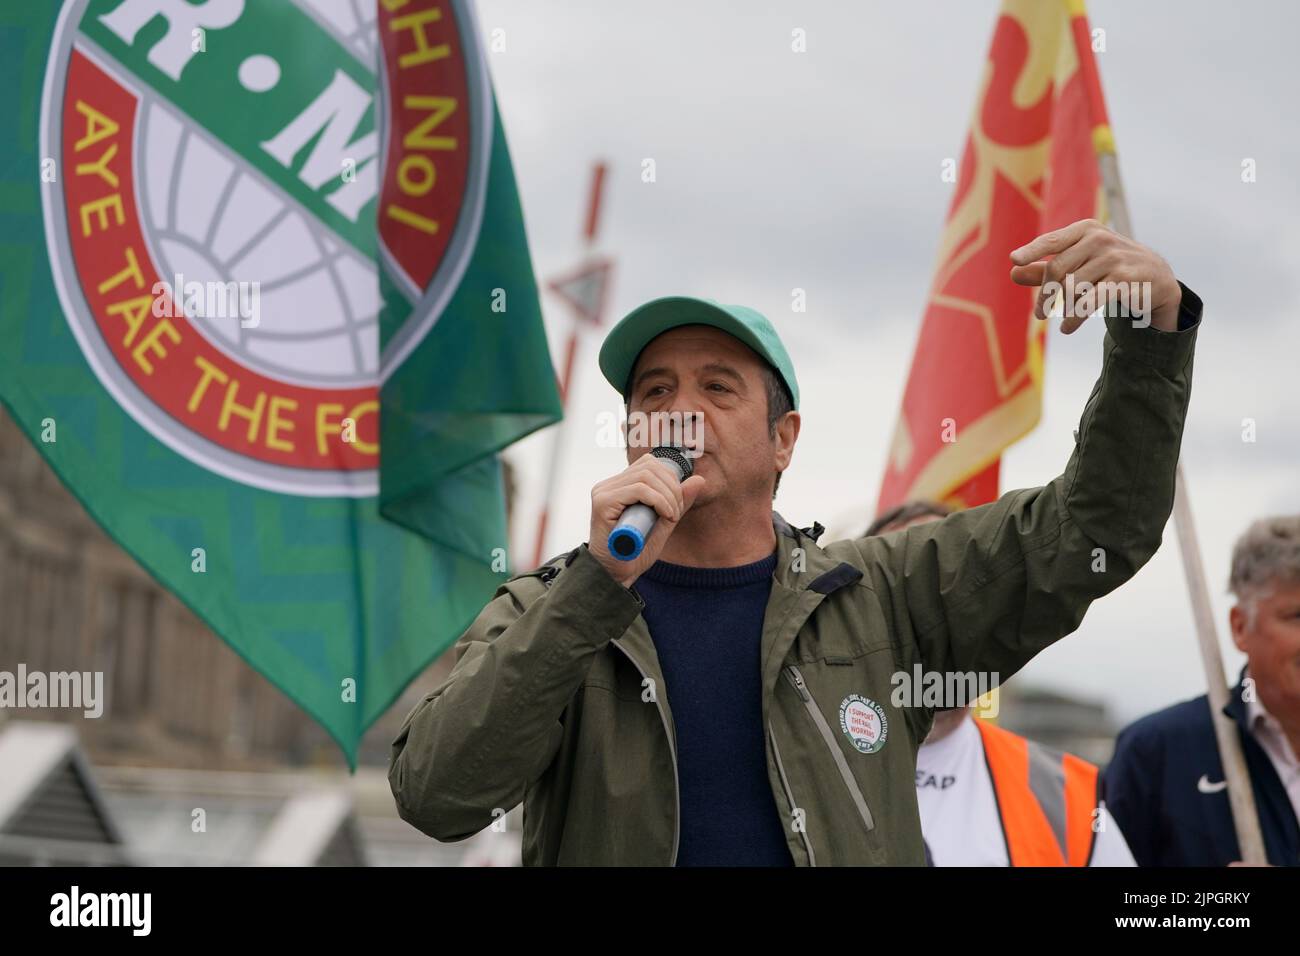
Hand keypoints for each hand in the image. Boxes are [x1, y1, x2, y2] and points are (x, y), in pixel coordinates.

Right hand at [588, 453, 705, 587]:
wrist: (616, 576)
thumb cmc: (635, 552)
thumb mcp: (663, 523)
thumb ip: (678, 502)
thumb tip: (699, 479)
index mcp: (619, 486)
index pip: (649, 464)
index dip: (670, 478)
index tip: (677, 504)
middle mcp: (608, 486)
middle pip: (649, 466)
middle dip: (672, 488)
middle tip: (676, 512)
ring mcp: (603, 492)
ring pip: (645, 476)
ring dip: (667, 496)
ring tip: (671, 516)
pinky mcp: (602, 503)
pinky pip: (638, 489)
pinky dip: (658, 500)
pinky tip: (664, 515)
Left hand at [1009, 219, 1181, 331]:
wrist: (1154, 276)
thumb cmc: (1107, 267)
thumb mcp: (1078, 262)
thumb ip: (1046, 268)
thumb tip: (1013, 272)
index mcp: (1085, 230)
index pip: (1052, 240)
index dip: (1032, 250)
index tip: (1014, 259)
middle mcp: (1099, 240)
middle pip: (1057, 270)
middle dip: (1045, 295)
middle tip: (1040, 313)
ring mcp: (1113, 258)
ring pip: (1072, 288)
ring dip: (1064, 307)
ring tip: (1063, 315)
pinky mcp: (1124, 280)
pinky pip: (1089, 302)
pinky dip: (1074, 318)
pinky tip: (1067, 329)